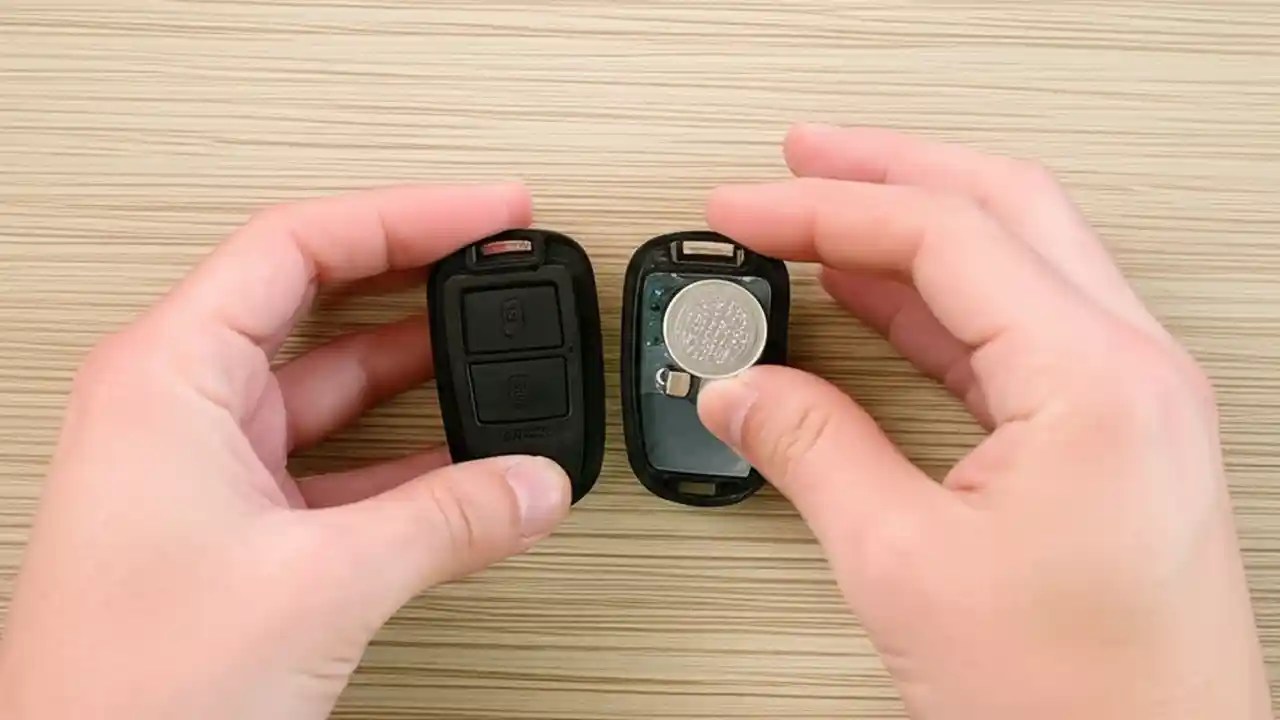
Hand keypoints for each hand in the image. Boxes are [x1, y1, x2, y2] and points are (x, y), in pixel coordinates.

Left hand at [0, 185, 571, 719]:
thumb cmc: (126, 693)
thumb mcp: (319, 584)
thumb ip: (448, 520)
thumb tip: (531, 483)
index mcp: (166, 376)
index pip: (298, 244)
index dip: (406, 216)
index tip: (490, 213)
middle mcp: (177, 407)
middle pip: (315, 299)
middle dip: (416, 278)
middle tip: (499, 258)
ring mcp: (204, 467)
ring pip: (329, 384)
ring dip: (416, 370)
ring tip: (498, 349)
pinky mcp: (233, 524)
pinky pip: (334, 459)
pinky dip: (403, 455)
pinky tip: (463, 462)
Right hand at [699, 124, 1271, 719]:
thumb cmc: (1078, 702)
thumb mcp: (904, 566)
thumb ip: (809, 451)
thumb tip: (739, 388)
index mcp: (1094, 381)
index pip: (944, 234)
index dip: (826, 207)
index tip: (742, 211)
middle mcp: (1131, 371)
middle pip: (1000, 207)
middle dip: (886, 171)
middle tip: (794, 164)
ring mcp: (1131, 401)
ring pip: (1016, 257)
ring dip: (912, 228)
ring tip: (819, 221)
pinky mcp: (1113, 438)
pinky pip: (1019, 328)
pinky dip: (939, 300)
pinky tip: (877, 303)